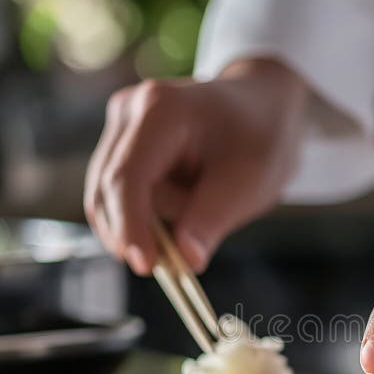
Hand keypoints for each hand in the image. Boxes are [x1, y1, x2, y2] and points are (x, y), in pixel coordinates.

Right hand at [84, 59, 307, 274]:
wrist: (262, 107)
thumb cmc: (260, 140)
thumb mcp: (249, 183)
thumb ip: (212, 220)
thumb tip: (186, 260)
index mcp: (161, 110)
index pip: (128, 177)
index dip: (130, 226)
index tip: (146, 266)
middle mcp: (129, 111)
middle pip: (111, 190)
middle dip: (140, 232)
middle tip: (178, 265)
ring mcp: (121, 127)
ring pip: (112, 198)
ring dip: (149, 223)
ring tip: (200, 210)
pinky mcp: (122, 146)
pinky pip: (120, 196)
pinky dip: (148, 217)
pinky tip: (184, 212)